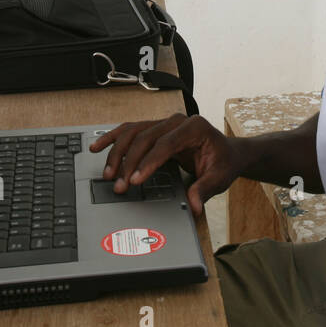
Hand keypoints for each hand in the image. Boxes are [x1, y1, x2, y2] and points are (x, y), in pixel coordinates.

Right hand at [88, 113, 243, 216]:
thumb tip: (193, 205)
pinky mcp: (156, 129)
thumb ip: (205, 190)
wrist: (227, 152)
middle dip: (129, 162)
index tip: (135, 180)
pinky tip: (98, 146)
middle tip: (118, 185)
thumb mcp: (219, 178)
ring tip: (107, 173)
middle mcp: (177, 121)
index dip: (148, 162)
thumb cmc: (224, 162)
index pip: (166, 144)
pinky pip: (130, 130)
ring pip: (133, 132)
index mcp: (195, 128)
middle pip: (145, 137)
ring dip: (117, 152)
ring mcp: (165, 123)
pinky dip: (113, 138)